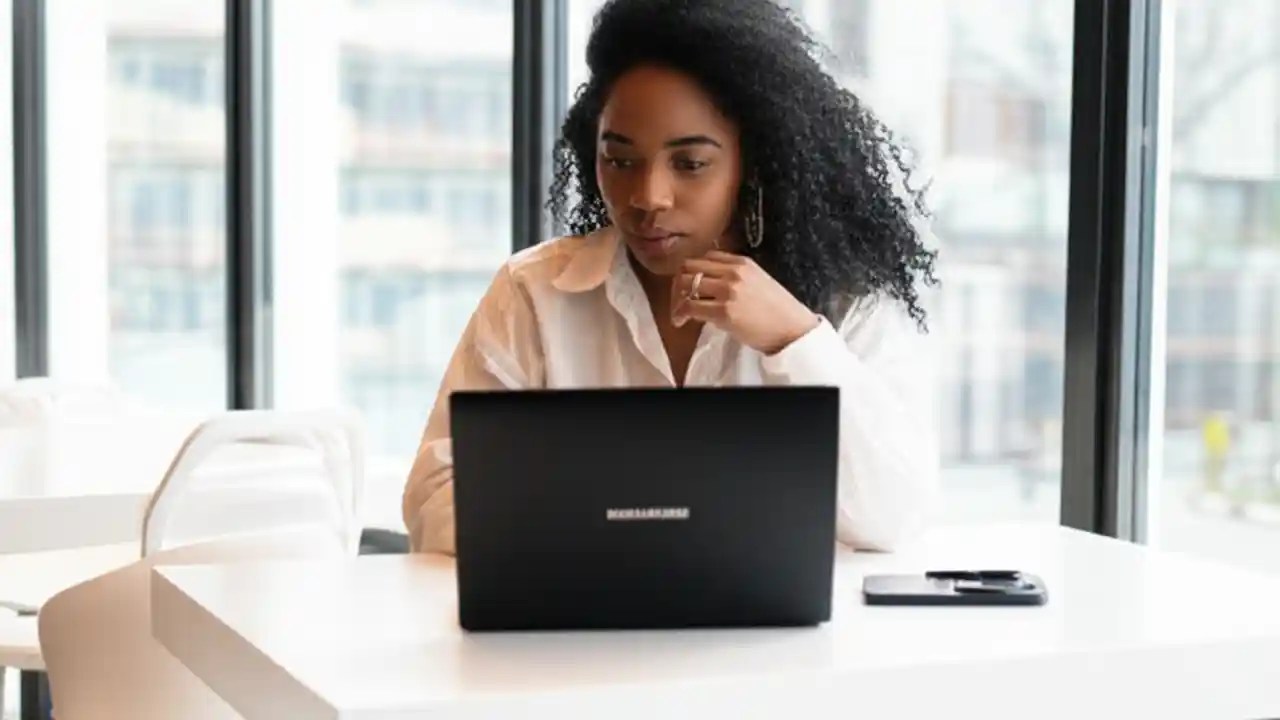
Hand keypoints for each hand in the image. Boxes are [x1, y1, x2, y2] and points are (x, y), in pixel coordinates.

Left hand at [671, 250, 819, 354]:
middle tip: (679, 301)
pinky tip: (681, 322)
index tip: (690, 287)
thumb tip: (711, 285)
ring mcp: (728, 290)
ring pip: (686, 283)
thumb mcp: (758, 282)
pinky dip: (679, 313)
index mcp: (742, 262)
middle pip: (690, 266)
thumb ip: (736, 278)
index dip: (692, 271)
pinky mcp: (723, 311)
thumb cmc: (778, 312)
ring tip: (679, 314)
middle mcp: (733, 272)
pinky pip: (689, 306)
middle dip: (679, 283)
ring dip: (677, 298)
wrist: (792, 330)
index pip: (705, 257)